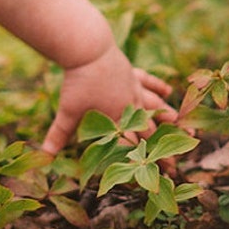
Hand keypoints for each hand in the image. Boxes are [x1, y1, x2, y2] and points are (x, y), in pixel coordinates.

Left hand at [42, 42, 176, 156]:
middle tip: (175, 166)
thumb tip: (44, 155)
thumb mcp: (67, 111)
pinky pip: (149, 81)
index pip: (132, 148)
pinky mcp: (132, 73)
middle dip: (162, 151)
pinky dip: (158, 86)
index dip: (144, 163)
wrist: (88, 50)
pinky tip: (168, 92)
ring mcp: (133, 89)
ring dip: (168, 119)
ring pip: (156, 108)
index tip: (157, 178)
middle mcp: (130, 107)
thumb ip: (59, 135)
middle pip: (149, 133)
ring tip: (184, 129)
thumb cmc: (77, 82)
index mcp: (116, 120)